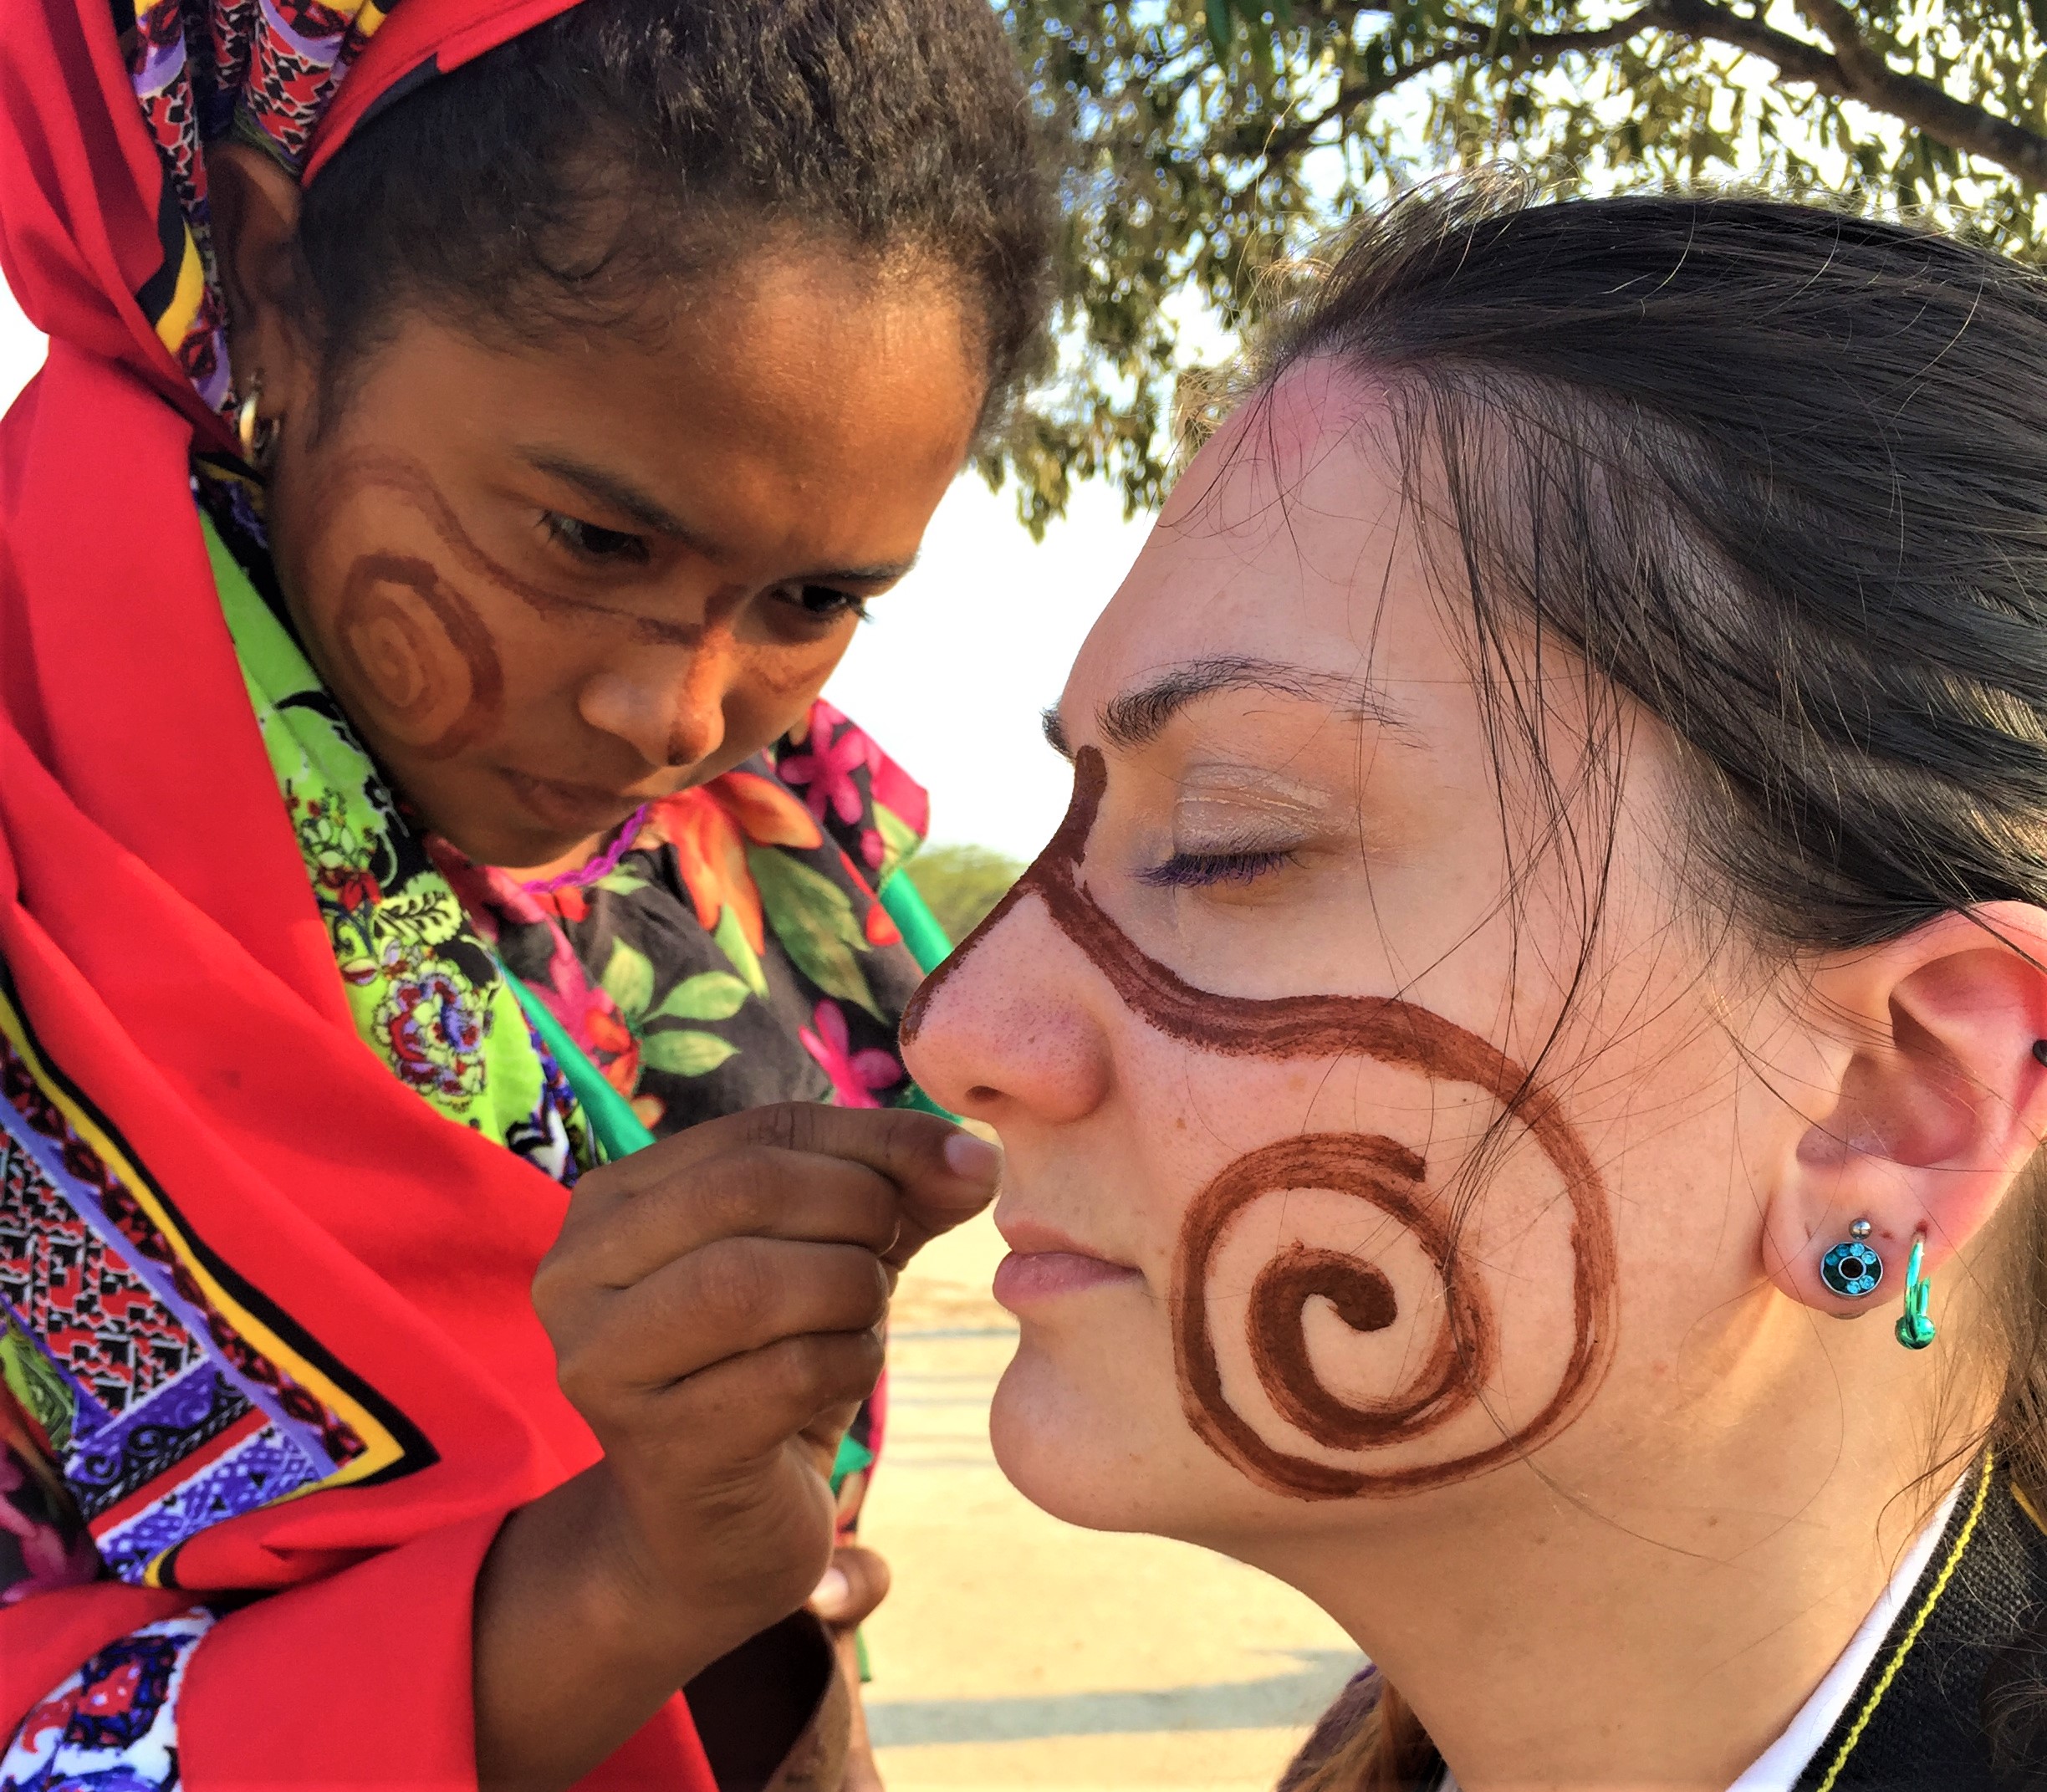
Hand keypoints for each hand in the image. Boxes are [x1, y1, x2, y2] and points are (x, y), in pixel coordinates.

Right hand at [475, 1103, 998, 1789]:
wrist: (710, 1542)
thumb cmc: (767, 1375)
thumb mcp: (827, 1262)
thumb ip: (895, 1196)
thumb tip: (974, 1156)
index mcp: (612, 1206)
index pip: (761, 1132)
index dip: (875, 1140)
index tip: (958, 1168)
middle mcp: (580, 1275)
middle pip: (749, 1188)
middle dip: (859, 1211)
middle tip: (893, 1257)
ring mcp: (605, 1365)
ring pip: (756, 1281)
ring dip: (849, 1291)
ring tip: (860, 1319)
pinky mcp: (660, 1446)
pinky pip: (787, 1373)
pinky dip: (847, 1364)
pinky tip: (842, 1378)